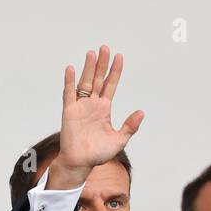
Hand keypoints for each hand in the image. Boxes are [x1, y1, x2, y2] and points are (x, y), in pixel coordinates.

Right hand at [48, 45, 143, 189]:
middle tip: (105, 48)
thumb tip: (142, 112)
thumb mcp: (119, 140)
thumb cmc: (98, 154)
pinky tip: (71, 68)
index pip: (111, 85)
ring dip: (88, 68)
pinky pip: (69, 94)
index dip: (115, 72)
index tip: (119, 57)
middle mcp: (92, 104)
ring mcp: (80, 106)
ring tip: (92, 53)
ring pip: (85, 82)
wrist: (80, 163)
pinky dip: (69, 81)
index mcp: (104, 109)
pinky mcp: (69, 112)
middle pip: (98, 79)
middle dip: (102, 64)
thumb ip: (130, 126)